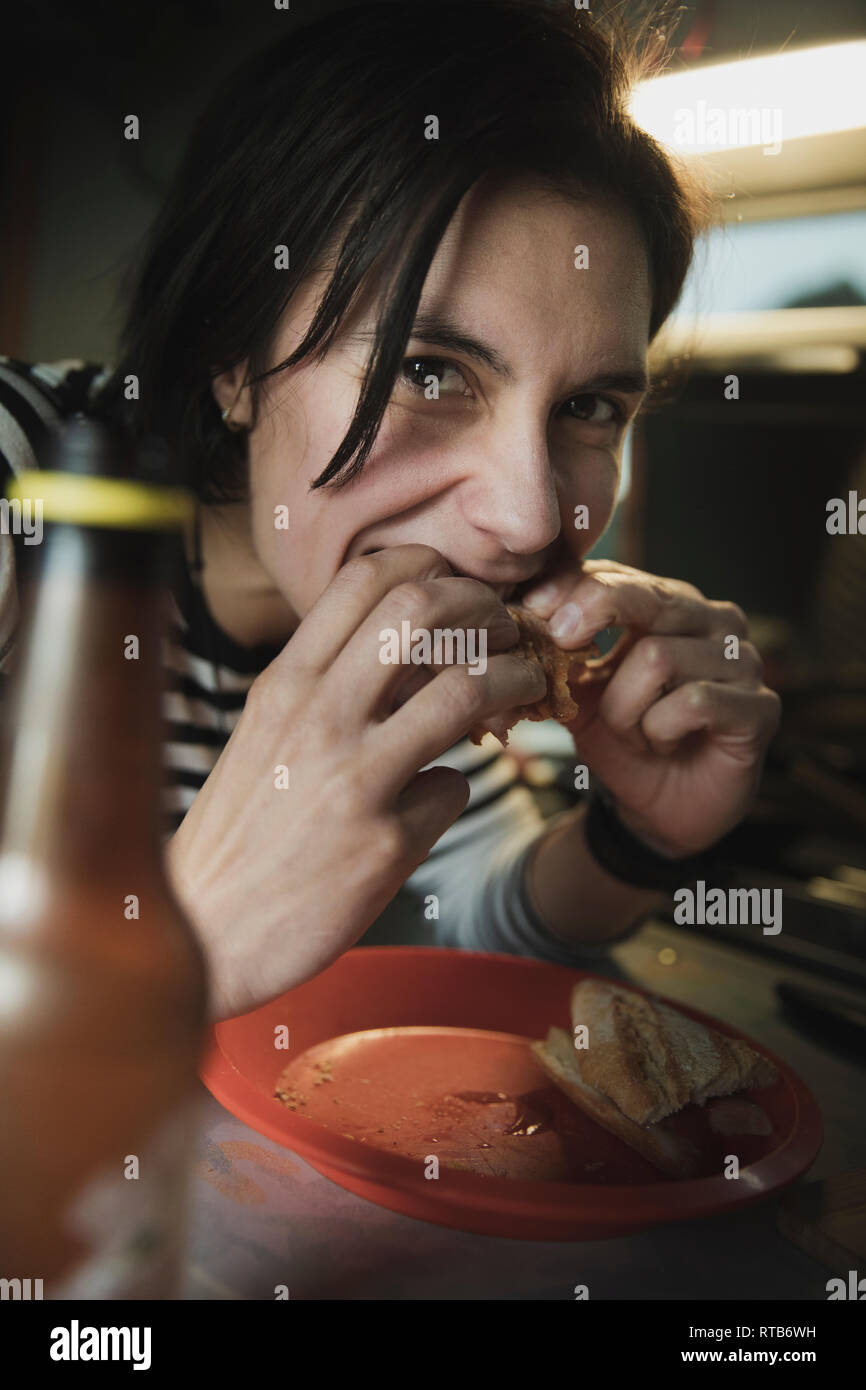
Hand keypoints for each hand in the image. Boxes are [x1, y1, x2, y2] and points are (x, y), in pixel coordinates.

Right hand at [166, 545, 543, 1018]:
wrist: (204, 931)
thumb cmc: (240, 829)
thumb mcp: (265, 735)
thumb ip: (328, 688)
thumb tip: (410, 652)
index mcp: (284, 683)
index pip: (363, 580)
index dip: (429, 566)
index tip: (459, 585)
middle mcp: (317, 717)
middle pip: (423, 610)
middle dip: (484, 608)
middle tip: (508, 629)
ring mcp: (353, 778)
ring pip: (465, 688)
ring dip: (513, 677)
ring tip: (525, 685)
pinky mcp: (383, 844)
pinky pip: (454, 788)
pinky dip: (461, 785)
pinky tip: (441, 797)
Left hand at [523, 558, 780, 858]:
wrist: (656, 808)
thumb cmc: (621, 739)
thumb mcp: (578, 690)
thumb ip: (560, 648)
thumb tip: (526, 605)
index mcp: (671, 604)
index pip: (620, 574)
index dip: (572, 585)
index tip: (532, 604)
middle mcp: (714, 622)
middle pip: (647, 598)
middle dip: (593, 614)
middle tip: (561, 641)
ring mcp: (744, 661)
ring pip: (658, 658)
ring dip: (623, 708)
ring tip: (632, 732)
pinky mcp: (760, 707)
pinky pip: (692, 702)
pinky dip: (659, 729)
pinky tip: (664, 745)